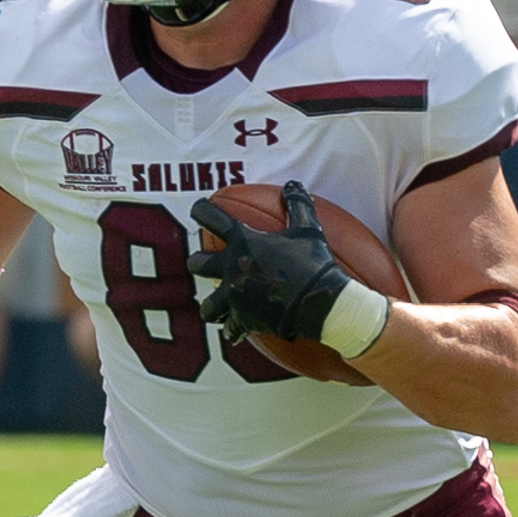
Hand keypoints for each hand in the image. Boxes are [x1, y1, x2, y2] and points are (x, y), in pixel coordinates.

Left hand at [187, 180, 350, 343]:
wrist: (320, 302)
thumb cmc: (314, 262)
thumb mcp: (308, 228)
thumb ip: (298, 204)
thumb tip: (293, 185)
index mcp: (243, 242)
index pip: (211, 218)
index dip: (200, 210)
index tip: (198, 209)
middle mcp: (231, 268)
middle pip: (196, 264)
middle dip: (198, 262)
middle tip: (204, 262)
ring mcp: (234, 296)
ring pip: (207, 306)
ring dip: (211, 305)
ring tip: (218, 305)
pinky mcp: (243, 320)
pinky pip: (230, 329)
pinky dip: (234, 330)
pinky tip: (237, 331)